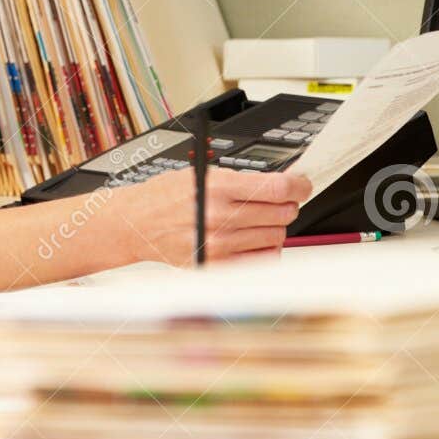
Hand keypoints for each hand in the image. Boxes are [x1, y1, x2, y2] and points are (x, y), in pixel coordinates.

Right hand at [110, 168, 311, 265]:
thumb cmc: (166, 196)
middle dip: (286, 205)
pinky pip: (263, 259)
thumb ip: (243, 179)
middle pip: (283, 213)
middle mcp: (221, 218)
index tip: (302, 185)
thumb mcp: (202, 173)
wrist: (137, 223)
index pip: (279, 188)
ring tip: (256, 220)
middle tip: (277, 201)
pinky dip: (264, 248)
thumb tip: (282, 182)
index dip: (299, 185)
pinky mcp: (217, 265)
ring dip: (273, 227)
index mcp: (218, 188)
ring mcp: (220, 245)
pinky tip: (251, 239)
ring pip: (277, 236)